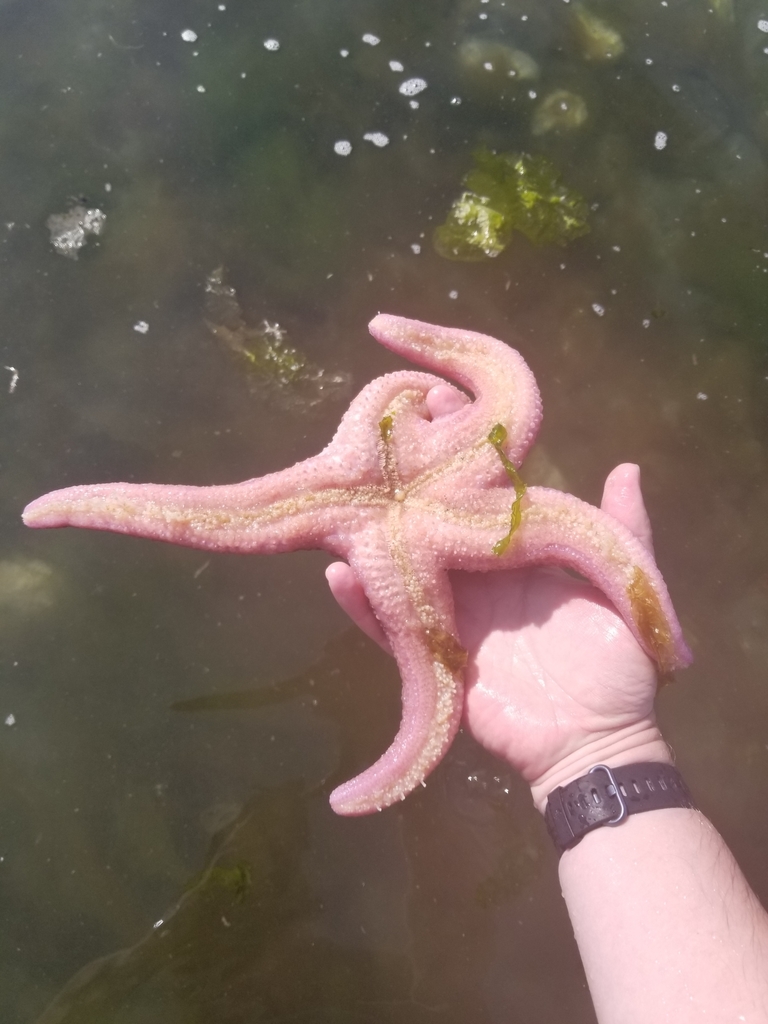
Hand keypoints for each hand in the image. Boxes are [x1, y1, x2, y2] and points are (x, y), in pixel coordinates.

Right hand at [325, 386, 670, 812]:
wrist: (594, 736)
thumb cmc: (616, 662)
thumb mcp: (628, 584)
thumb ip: (626, 530)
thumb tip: (626, 466)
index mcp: (519, 555)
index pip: (479, 498)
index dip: (457, 462)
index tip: (437, 411)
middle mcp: (479, 579)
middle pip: (431, 527)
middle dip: (402, 489)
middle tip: (373, 445)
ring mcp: (451, 614)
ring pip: (400, 569)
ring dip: (369, 542)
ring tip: (340, 505)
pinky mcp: (431, 652)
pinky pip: (389, 625)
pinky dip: (362, 605)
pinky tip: (337, 575)